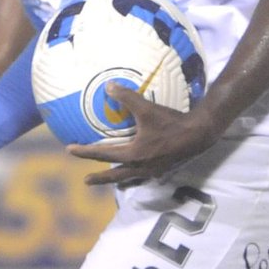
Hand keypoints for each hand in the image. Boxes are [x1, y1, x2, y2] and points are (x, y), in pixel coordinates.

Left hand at [67, 84, 218, 187]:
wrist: (199, 134)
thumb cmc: (171, 122)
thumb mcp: (147, 109)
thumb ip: (127, 98)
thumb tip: (108, 86)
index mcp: (133, 154)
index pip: (103, 154)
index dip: (85, 152)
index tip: (69, 150)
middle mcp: (141, 167)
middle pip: (115, 175)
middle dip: (100, 178)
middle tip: (86, 181)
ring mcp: (153, 171)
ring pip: (130, 179)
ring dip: (118, 179)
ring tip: (112, 180)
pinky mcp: (163, 170)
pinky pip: (145, 177)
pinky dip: (136, 177)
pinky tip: (138, 174)